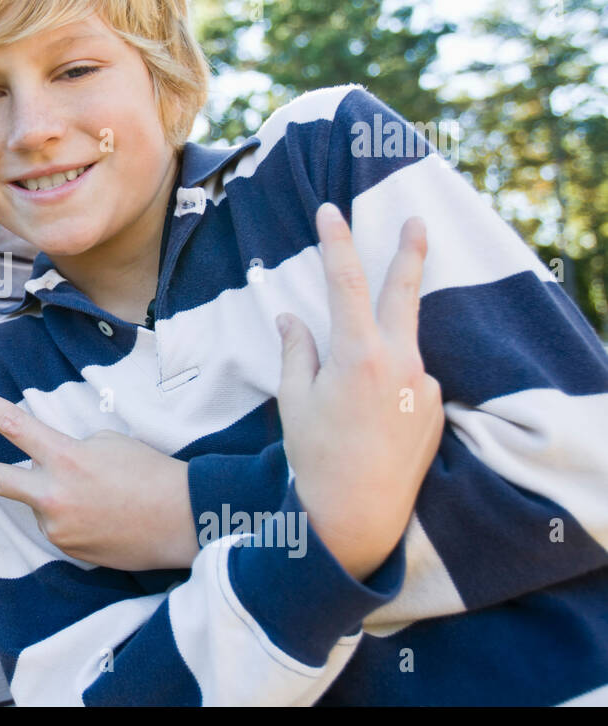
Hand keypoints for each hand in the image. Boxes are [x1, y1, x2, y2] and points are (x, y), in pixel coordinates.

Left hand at [0, 381, 197, 570]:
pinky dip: (77, 518)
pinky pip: (61, 527)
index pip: (15, 425)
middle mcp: (53, 496)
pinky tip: (107, 518)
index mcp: (65, 459)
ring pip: (43, 504)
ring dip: (61, 497)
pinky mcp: (68, 551)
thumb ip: (70, 449)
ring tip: (106, 498)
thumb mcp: (108, 442)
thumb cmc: (152, 474)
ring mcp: (58, 527)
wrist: (184, 522)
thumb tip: (52, 465)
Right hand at [278, 203, 443, 580]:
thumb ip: (297, 351)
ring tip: (351, 407)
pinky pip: (408, 382)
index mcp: (358, 355)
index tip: (330, 212)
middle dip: (410, 252)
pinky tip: (368, 426)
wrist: (356, 513)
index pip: (345, 283)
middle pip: (405, 293)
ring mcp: (423, 385)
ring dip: (377, 357)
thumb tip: (292, 318)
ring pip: (399, 349)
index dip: (336, 243)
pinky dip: (387, 389)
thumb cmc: (315, 456)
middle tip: (417, 220)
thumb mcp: (293, 400)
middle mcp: (400, 363)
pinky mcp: (434, 408)